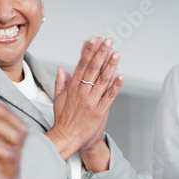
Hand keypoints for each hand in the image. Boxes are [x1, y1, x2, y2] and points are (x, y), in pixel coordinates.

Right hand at [47, 37, 123, 166]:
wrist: (67, 138)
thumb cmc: (63, 120)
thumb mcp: (58, 98)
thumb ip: (61, 82)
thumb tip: (61, 69)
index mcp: (73, 88)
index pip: (81, 64)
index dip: (88, 51)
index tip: (93, 40)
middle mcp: (82, 92)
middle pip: (93, 68)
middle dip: (101, 53)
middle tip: (108, 41)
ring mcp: (92, 101)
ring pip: (103, 80)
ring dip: (110, 65)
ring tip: (116, 54)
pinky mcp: (100, 110)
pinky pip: (109, 96)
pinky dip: (115, 85)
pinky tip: (121, 76)